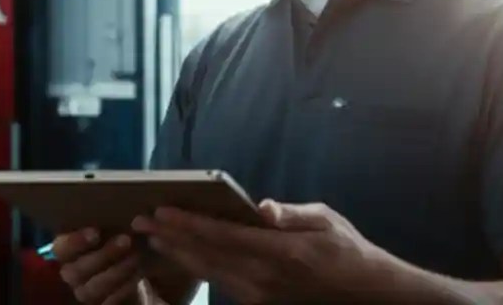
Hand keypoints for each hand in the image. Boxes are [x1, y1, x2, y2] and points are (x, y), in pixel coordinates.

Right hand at [51, 228, 145, 304]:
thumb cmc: (114, 237)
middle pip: (77, 270)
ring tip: (136, 256)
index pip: (61, 248)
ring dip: (117, 271)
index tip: (96, 232)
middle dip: (104, 255)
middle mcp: (70, 272)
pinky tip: (138, 273)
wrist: (128, 263)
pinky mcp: (101, 304)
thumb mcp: (109, 225)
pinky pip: (109, 301)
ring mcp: (84, 291)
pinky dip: (125, 287)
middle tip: (126, 240)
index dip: (76, 241)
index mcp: (66, 249)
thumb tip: (120, 204)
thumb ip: (106, 219)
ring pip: (93, 288)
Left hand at [131, 200, 385, 303]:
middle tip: (140, 220)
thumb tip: (260, 208)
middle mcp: (265, 279)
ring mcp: (259, 296)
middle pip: (207, 257)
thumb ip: (291, 214)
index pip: (224, 237)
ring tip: (151, 235)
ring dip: (177, 253)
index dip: (189, 224)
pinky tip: (179, 253)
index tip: (162, 211)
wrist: (362, 293)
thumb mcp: (326, 219)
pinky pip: (219, 282)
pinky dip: (195, 266)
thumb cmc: (345, 248)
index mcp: (282, 254)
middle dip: (171, 237)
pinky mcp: (257, 303)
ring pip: (208, 273)